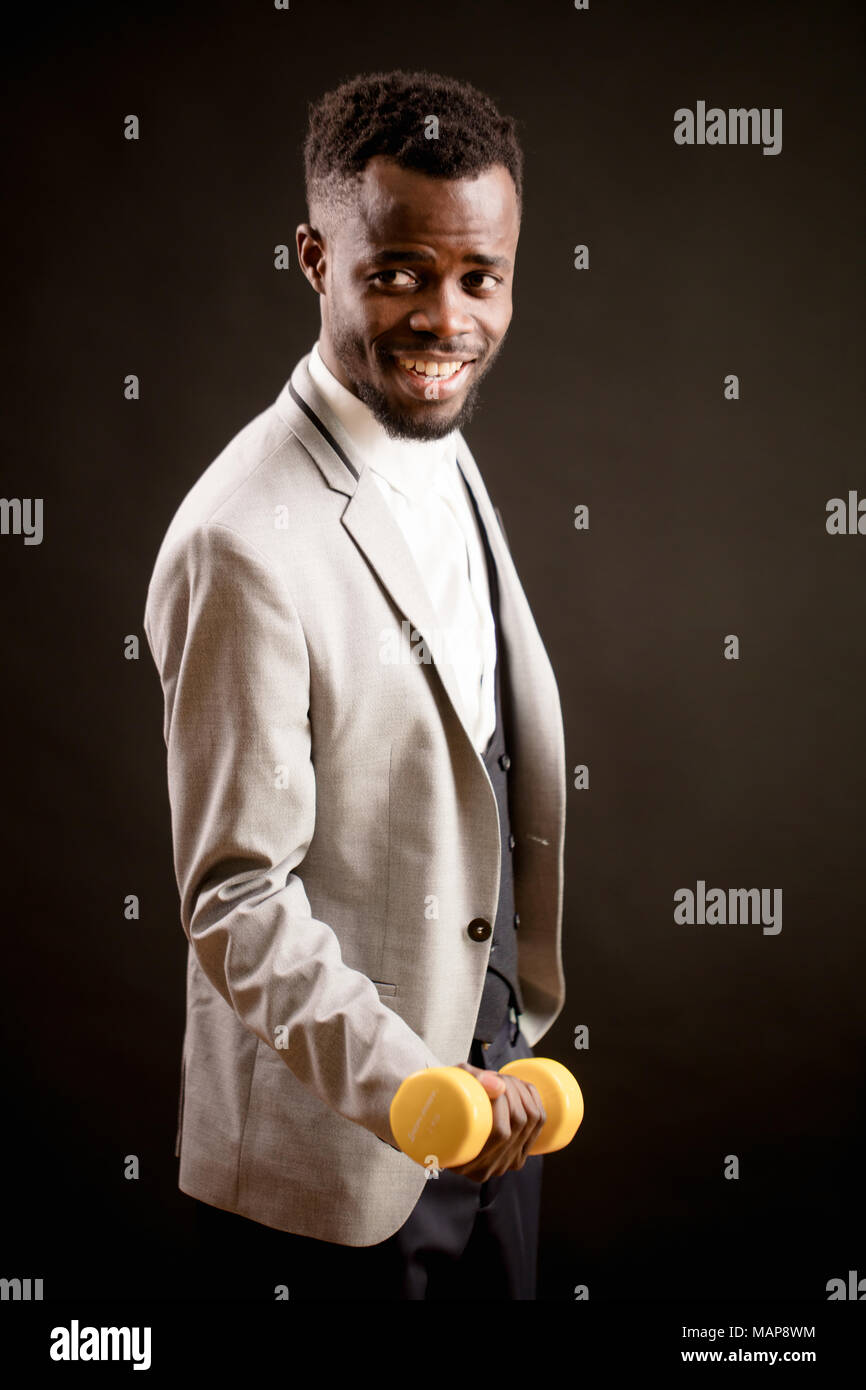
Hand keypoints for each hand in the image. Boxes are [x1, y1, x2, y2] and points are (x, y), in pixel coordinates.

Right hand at [445, 1061, 545, 1181]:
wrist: (437, 1117)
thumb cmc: (439, 1101)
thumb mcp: (447, 1085)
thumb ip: (469, 1079)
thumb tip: (499, 1085)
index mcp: (465, 1165)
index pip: (501, 1132)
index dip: (503, 1100)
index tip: (492, 1080)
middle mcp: (488, 1170)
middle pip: (518, 1124)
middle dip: (514, 1090)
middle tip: (497, 1076)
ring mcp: (505, 1163)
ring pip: (531, 1121)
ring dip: (523, 1092)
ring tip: (505, 1080)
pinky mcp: (519, 1152)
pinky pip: (538, 1124)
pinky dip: (534, 1099)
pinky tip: (522, 1087)